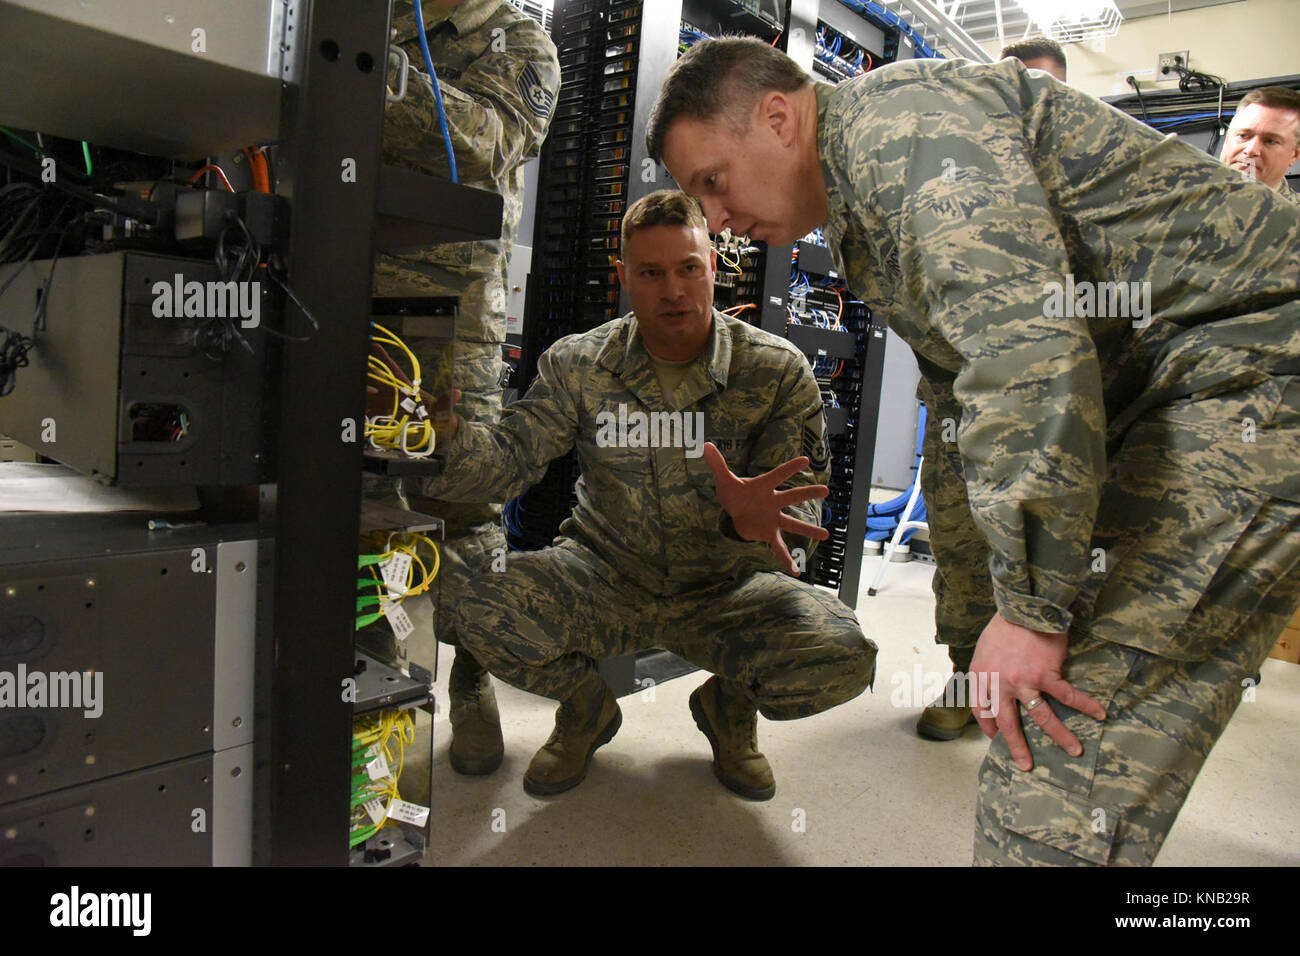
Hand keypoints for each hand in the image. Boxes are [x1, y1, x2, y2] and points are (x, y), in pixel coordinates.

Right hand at [366, 343, 460, 442]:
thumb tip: (458, 392)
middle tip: (357, 369)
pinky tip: (354, 410)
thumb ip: (446, 403)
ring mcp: (381, 405)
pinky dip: (357, 409)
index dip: (380, 356)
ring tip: (358, 390)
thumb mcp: (442, 411)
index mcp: (403, 386)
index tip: (371, 345)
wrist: (433, 437)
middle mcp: (389, 393)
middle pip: (372, 376)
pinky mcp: (376, 419)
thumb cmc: (438, 419)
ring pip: (365, 392)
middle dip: (364, 370)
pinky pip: (362, 411)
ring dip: (361, 389)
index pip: (390, 368)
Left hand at [701, 441, 828, 575]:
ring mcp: (773, 518)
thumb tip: (706, 445)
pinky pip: (779, 547)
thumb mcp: (724, 479)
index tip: (806, 460)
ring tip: (826, 535)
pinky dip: (786, 559)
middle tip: (826, 490)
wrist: (734, 509)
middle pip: (793, 497)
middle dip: (808, 494)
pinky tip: (796, 572)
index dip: (790, 468)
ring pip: (793, 524)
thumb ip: (717, 463)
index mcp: (764, 487)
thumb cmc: (733, 491)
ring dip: (808, 530)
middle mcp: (773, 502)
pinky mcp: (768, 533)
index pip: (777, 475)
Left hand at [969, 612, 1106, 771]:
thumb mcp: (984, 648)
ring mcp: (1023, 682)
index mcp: (980, 676)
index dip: (988, 724)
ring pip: (1041, 717)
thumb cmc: (1004, 625)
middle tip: (1026, 765)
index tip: (996, 736)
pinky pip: (1068, 696)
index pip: (981, 708)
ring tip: (1075, 751)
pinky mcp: (1046, 675)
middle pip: (1008, 722)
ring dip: (1060, 736)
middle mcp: (999, 683)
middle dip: (1017, 746)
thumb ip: (987, 670)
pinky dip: (1086, 705)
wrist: (1024, 606)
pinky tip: (1100, 715)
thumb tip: (993, 688)